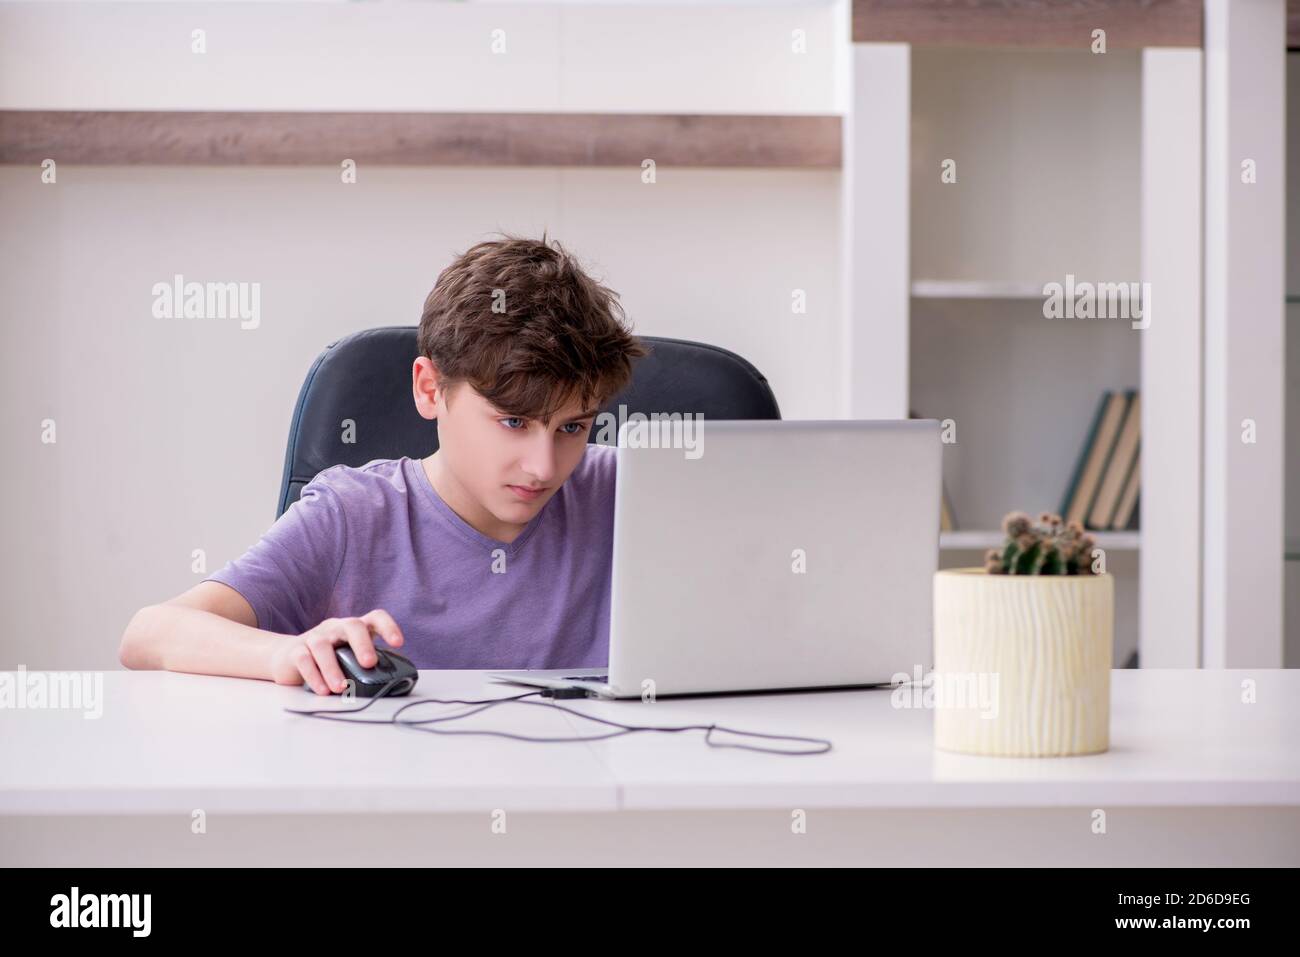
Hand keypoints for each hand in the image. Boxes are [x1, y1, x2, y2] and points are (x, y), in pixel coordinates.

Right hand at [269, 609, 404, 694]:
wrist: (287, 656)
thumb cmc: (329, 658)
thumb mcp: (349, 657)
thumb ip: (365, 665)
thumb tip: (388, 683)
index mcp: (354, 628)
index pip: (375, 618)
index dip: (388, 627)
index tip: (398, 643)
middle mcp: (336, 627)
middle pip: (351, 626)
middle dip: (362, 644)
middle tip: (369, 663)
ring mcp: (315, 636)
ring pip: (322, 645)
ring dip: (333, 668)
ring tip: (341, 688)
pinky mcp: (296, 650)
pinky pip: (304, 659)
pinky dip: (314, 676)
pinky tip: (323, 690)